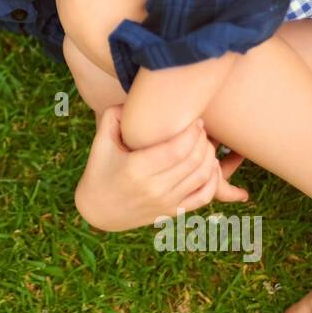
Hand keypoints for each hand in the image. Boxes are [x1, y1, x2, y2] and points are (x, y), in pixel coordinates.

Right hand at [74, 107, 248, 232]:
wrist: (98, 211)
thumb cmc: (100, 170)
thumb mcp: (101, 142)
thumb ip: (114, 115)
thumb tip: (134, 99)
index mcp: (136, 169)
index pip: (177, 149)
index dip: (192, 132)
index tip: (195, 120)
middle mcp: (154, 188)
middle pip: (193, 160)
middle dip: (203, 140)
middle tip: (201, 128)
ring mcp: (165, 203)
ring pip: (203, 176)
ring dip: (210, 156)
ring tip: (205, 143)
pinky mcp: (173, 212)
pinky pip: (204, 196)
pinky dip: (213, 179)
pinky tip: (210, 165)